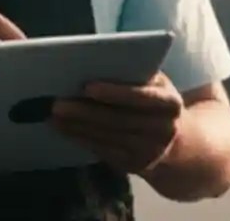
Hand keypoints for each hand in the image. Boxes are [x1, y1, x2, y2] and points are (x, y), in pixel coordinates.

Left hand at [50, 72, 183, 174]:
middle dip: (85, 112)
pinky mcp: (135, 166)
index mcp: (170, 103)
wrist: (174, 140)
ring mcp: (150, 151)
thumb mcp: (155, 84)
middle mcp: (163, 130)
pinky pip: (103, 151)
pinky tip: (64, 129)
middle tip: (57, 103)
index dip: (115, 92)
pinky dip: (81, 139)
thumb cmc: (154, 100)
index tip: (87, 87)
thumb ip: (135, 74)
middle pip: (118, 120)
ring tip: (54, 115)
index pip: (142, 97)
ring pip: (107, 137)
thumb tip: (95, 61)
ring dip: (77, 127)